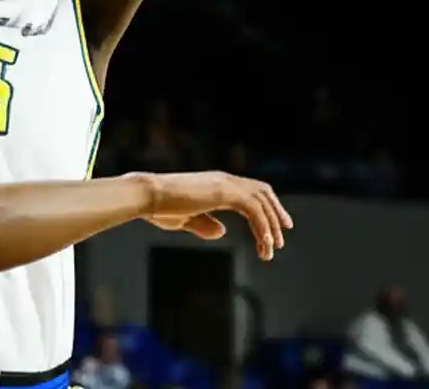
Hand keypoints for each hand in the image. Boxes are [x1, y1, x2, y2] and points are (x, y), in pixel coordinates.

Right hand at [141, 171, 292, 260]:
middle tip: (281, 240)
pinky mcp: (224, 192)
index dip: (266, 207)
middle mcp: (225, 180)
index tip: (275, 227)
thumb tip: (222, 232)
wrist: (147, 196)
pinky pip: (254, 210)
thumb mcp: (185, 220)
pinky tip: (264, 244)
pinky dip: (263, 227)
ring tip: (272, 249)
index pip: (251, 191)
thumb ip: (204, 225)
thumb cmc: (159, 208)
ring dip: (270, 226)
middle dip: (276, 214)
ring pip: (261, 202)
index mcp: (217, 183)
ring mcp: (225, 184)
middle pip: (262, 192)